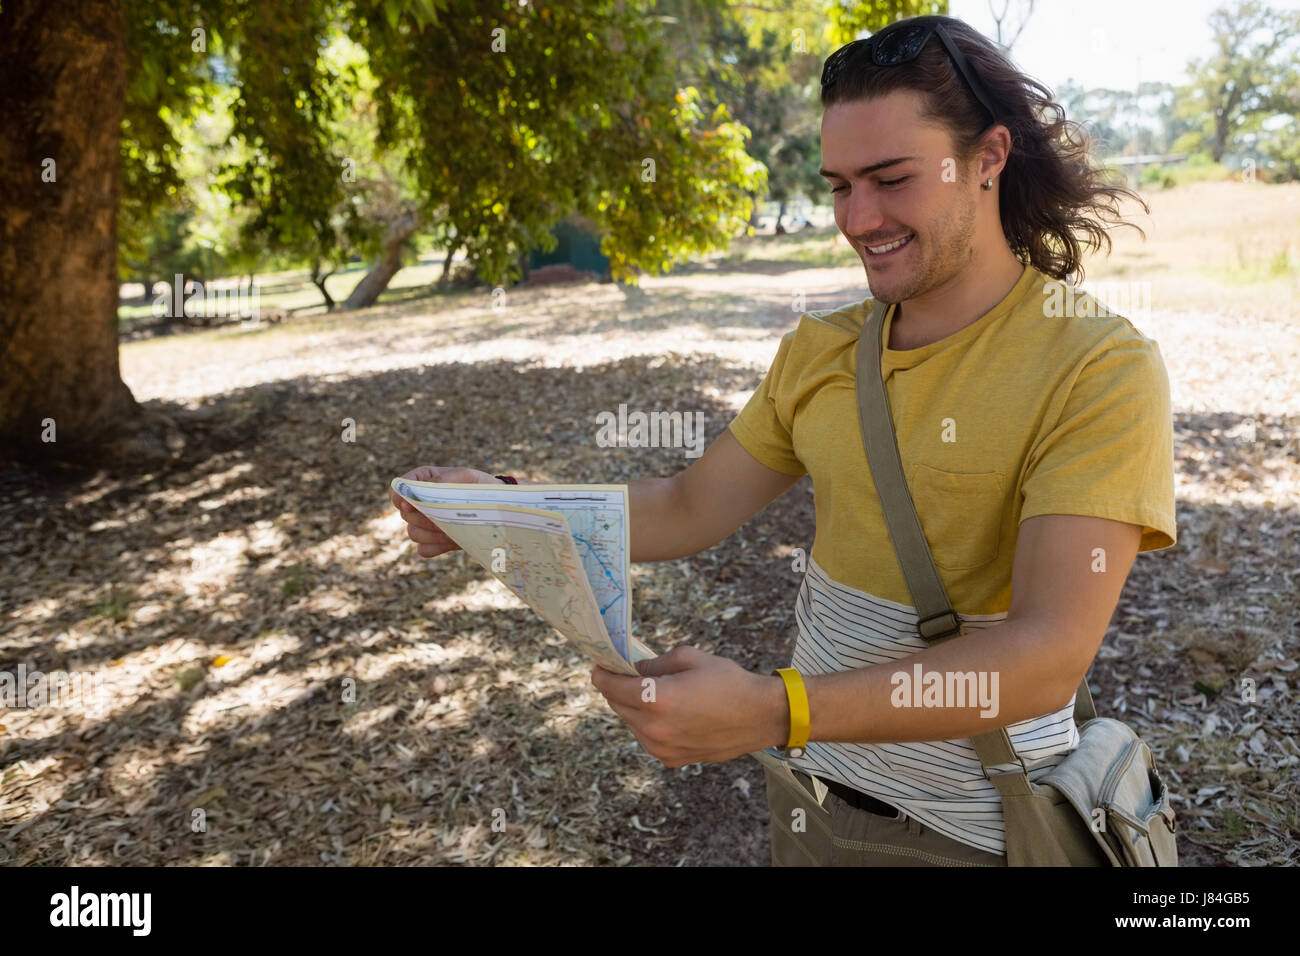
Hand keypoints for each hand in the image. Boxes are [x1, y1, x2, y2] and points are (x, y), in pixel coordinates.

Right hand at [388, 464, 502, 557]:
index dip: (399, 498)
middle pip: (404, 514)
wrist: (497, 509)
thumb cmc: (480, 487)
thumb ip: (443, 481)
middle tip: (446, 516)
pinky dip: (435, 547)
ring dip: (432, 533)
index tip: (410, 503)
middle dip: (424, 517)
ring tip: (453, 528)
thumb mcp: (467, 477)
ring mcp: (425, 524)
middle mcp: (419, 503)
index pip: (396, 490)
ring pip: (413, 533)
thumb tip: (420, 493)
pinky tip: (452, 540)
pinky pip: (423, 549)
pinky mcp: (434, 542)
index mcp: (422, 481)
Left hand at [589, 645, 787, 766]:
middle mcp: (654, 728)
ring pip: (631, 723)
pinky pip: (648, 738)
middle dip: (618, 688)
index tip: (600, 666)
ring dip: (634, 708)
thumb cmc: (728, 682)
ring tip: (654, 694)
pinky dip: (650, 725)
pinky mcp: (672, 759)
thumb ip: (654, 663)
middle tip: (626, 674)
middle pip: (617, 705)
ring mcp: (661, 748)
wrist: (760, 717)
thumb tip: (634, 669)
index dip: (602, 674)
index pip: (611, 686)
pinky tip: (670, 714)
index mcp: (656, 699)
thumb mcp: (689, 657)